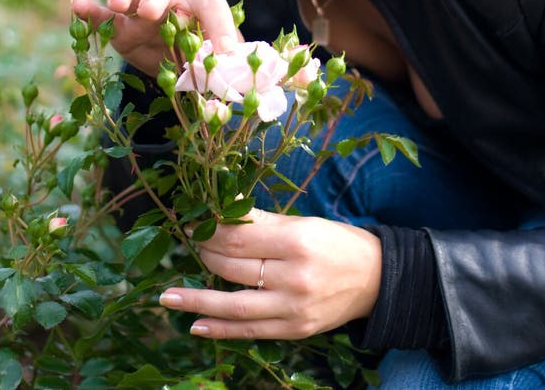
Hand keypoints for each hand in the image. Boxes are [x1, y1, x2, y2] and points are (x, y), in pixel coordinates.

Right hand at [71, 0, 240, 76]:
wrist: (192, 65)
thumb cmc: (213, 50)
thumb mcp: (227, 53)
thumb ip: (227, 58)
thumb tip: (227, 63)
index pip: (210, 3)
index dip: (217, 24)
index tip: (224, 48)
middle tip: (151, 11)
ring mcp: (140, 12)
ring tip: (116, 4)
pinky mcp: (122, 31)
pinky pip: (104, 19)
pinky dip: (91, 12)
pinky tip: (77, 5)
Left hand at [159, 208, 381, 339]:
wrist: (376, 279)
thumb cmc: (337, 242)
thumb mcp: (303, 223)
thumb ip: (262, 222)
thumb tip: (223, 213)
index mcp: (296, 241)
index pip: (239, 237)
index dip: (210, 231)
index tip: (193, 223)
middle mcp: (293, 276)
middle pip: (233, 267)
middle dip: (204, 255)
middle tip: (188, 246)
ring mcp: (293, 308)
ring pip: (235, 305)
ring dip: (197, 301)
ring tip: (168, 297)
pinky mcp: (295, 330)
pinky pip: (250, 331)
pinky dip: (221, 329)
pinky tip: (196, 324)